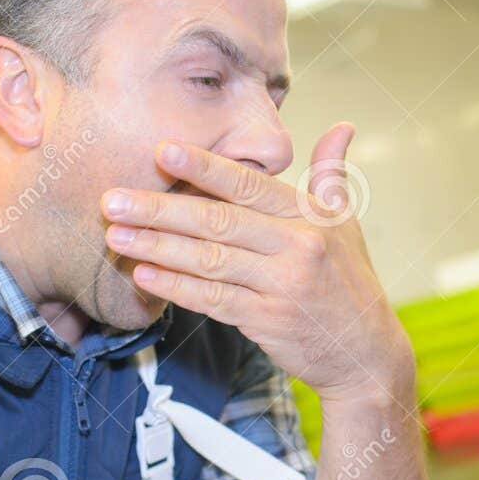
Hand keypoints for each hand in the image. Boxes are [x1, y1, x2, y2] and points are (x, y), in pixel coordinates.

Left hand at [101, 123, 413, 408]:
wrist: (365, 353)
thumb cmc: (349, 281)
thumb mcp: (346, 223)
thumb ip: (331, 173)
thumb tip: (342, 126)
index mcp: (308, 217)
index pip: (249, 184)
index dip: (204, 166)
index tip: (162, 149)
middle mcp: (296, 247)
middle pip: (218, 221)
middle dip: (160, 209)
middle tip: (112, 198)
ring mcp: (281, 286)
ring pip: (209, 261)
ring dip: (157, 247)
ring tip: (116, 236)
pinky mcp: (267, 321)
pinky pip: (213, 300)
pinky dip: (176, 287)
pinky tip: (144, 275)